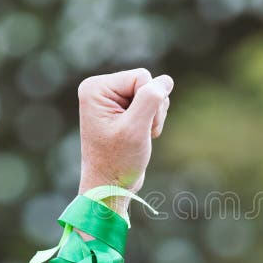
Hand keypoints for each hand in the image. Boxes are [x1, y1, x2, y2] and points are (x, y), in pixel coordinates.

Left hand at [76, 69, 172, 201]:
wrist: (110, 186)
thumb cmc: (118, 161)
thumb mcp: (136, 128)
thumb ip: (150, 99)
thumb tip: (166, 80)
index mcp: (96, 88)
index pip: (142, 77)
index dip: (149, 102)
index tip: (136, 127)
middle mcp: (101, 89)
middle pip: (147, 83)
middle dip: (152, 109)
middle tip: (138, 133)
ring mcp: (112, 99)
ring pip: (152, 94)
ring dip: (153, 117)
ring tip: (139, 136)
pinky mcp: (123, 109)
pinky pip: (150, 103)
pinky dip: (152, 121)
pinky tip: (140, 136)